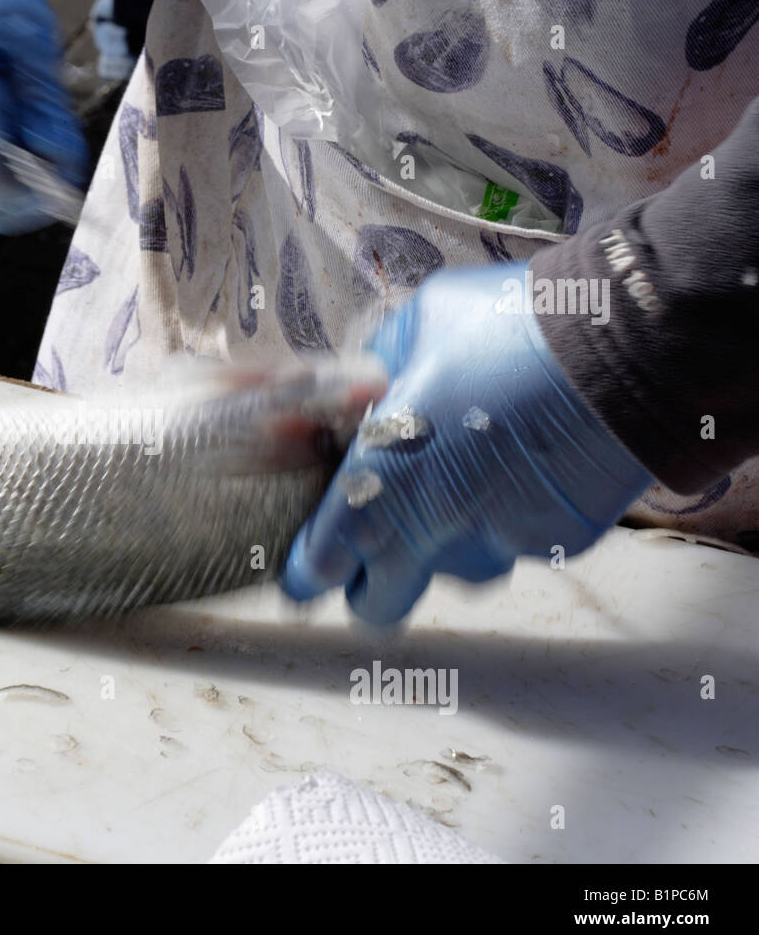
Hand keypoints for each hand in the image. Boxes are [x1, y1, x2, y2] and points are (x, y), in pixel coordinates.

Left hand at [280, 263, 653, 623]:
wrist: (626, 342)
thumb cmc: (505, 329)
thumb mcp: (413, 331)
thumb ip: (372, 376)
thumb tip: (361, 392)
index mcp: (376, 487)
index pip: (316, 570)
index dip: (308, 568)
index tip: (311, 560)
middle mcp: (432, 534)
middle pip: (378, 605)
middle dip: (372, 582)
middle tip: (381, 538)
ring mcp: (497, 546)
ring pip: (455, 572)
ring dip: (450, 542)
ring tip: (471, 476)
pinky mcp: (554, 543)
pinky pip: (516, 543)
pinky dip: (511, 515)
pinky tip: (526, 463)